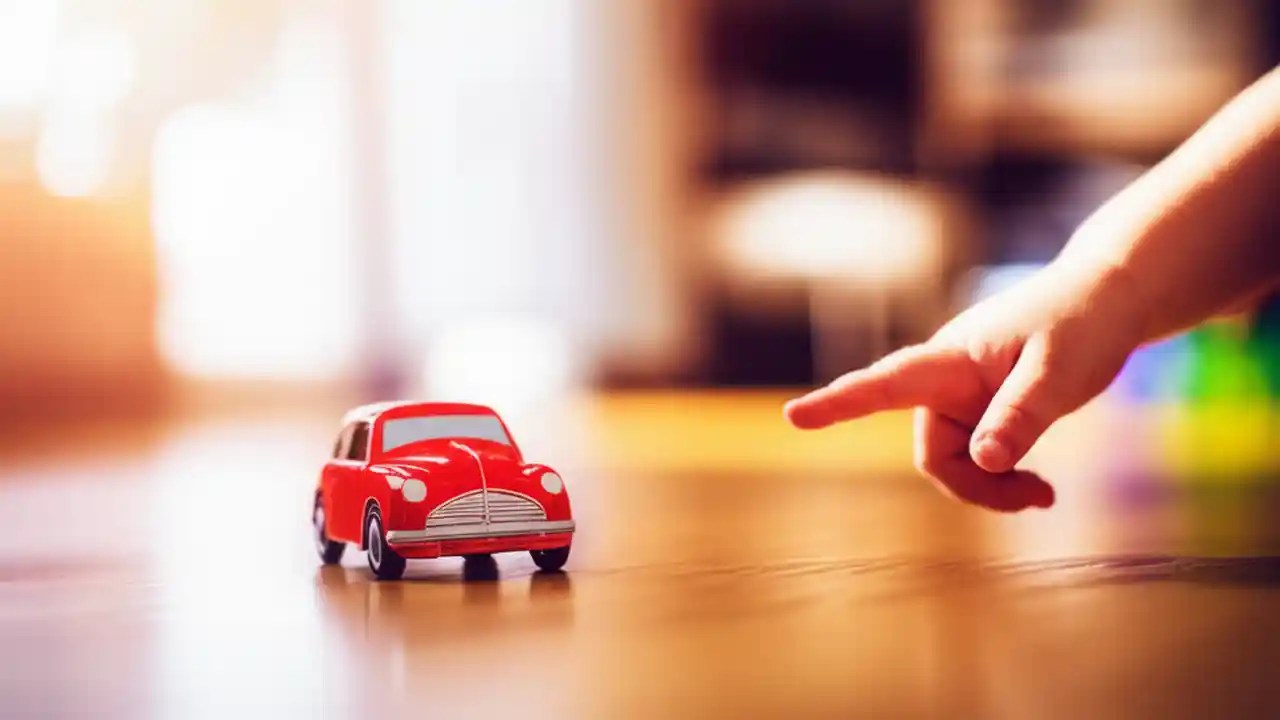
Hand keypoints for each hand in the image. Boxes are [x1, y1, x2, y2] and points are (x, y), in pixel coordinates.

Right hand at [784, 259, 1145, 511]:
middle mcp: (946, 378)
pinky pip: (976, 455)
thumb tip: (983, 462)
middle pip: (934, 452)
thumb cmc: (1084, 322)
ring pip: (955, 460)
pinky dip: (1004, 475)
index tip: (795, 416)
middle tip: (1039, 498)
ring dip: (994, 485)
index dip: (839, 403)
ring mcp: (963, 394)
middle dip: (977, 486)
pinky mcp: (982, 406)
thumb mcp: (1060, 373)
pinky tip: (1039, 485)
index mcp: (951, 359)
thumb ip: (1021, 416)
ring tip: (1045, 494)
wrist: (1110, 298)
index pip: (885, 383)